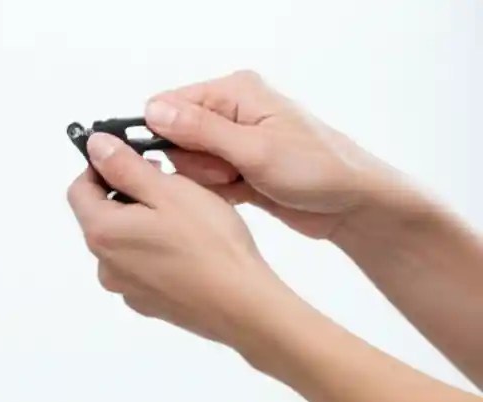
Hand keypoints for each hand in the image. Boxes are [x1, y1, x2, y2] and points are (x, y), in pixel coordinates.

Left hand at [67, 132, 296, 349]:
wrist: (242, 305)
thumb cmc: (209, 244)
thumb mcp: (168, 191)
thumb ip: (125, 166)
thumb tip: (95, 146)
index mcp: (102, 233)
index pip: (79, 190)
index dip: (100, 168)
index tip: (131, 158)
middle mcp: (104, 265)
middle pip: (100, 217)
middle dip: (127, 194)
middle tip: (167, 184)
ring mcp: (124, 287)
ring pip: (122, 242)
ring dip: (142, 223)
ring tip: (183, 217)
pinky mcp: (146, 301)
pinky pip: (140, 266)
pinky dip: (155, 250)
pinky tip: (187, 248)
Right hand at [144, 70, 399, 241]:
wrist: (353, 204)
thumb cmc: (318, 170)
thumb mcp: (255, 150)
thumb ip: (201, 130)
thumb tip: (153, 110)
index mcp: (236, 91)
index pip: (169, 105)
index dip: (167, 136)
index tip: (195, 157)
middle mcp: (231, 110)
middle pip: (174, 137)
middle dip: (194, 164)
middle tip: (229, 173)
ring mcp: (233, 140)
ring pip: (187, 164)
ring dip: (207, 182)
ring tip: (241, 183)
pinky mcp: (236, 166)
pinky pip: (203, 181)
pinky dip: (216, 193)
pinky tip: (243, 193)